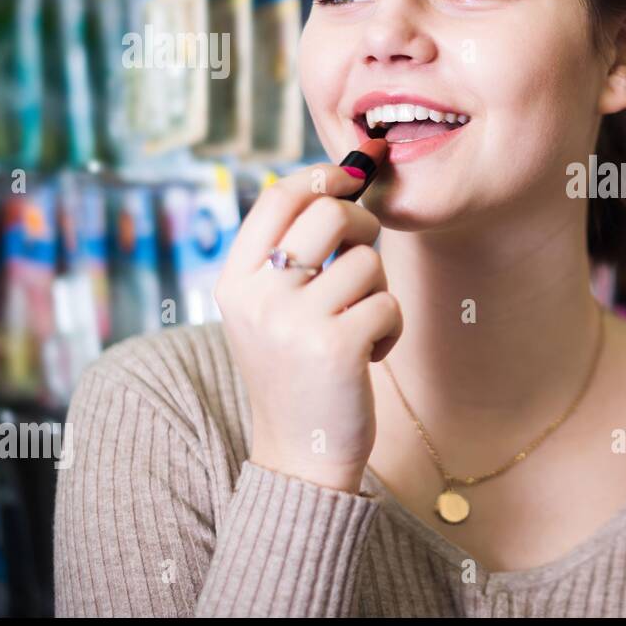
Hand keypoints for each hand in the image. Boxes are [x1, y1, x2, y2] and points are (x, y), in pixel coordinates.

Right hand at [214, 162, 402, 493]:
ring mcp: (294, 322)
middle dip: (362, 226)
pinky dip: (391, 327)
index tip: (352, 175)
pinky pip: (387, 302)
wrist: (300, 453)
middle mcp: (257, 297)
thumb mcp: (272, 309)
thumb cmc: (298, 370)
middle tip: (363, 257)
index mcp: (235, 282)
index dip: (322, 176)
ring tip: (358, 326)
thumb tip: (348, 172)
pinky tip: (368, 355)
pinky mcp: (336, 347)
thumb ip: (294, 250)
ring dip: (378, 290)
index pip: (278, 197)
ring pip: (366, 261)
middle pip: (329, 214)